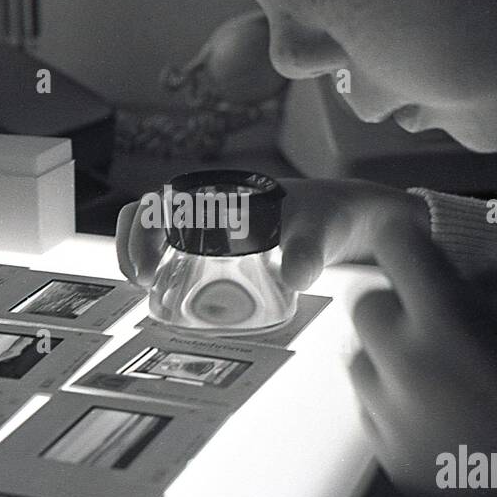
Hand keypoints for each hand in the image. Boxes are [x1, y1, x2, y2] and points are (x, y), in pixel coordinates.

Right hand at [116, 178, 428, 288]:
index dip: (140, 235)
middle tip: (144, 284)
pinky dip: (175, 274)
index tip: (148, 272)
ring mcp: (220, 229)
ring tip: (155, 295)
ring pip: (165, 237)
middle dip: (133, 248)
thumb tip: (295, 275)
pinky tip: (183, 301)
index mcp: (223, 195)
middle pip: (149, 218)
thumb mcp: (322, 230)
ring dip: (149, 261)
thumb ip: (308, 250)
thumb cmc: (337, 215)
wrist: (363, 220)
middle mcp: (214, 208)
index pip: (159, 205)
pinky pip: (190, 256)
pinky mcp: (233, 251)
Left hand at [349, 216, 496, 496]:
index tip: (423, 249)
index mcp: (444, 314)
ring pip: (361, 363)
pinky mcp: (394, 461)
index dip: (405, 238)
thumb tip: (465, 257)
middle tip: (439, 318)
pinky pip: (373, 415)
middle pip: (364, 307)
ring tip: (438, 370)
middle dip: (397, 302)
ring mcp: (393, 419)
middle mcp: (402, 363)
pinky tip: (443, 413)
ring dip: (389, 355)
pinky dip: (397, 405)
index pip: (391, 247)